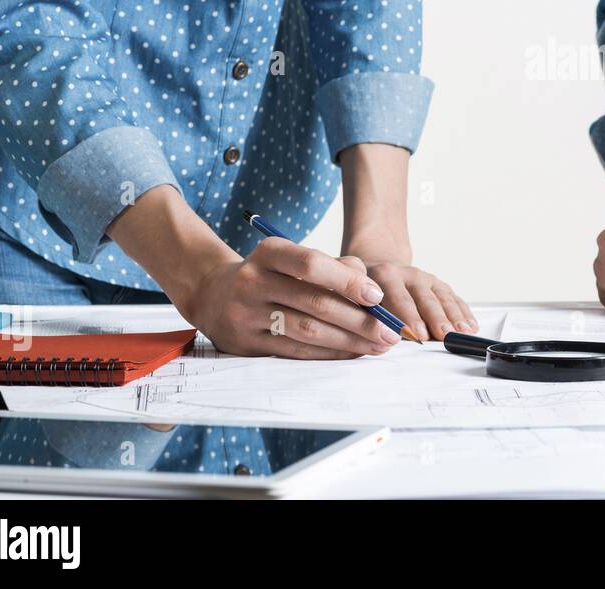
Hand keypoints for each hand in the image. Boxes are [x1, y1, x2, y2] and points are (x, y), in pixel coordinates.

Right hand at [181, 238, 401, 357]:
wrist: (214, 294)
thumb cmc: (272, 274)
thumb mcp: (294, 259)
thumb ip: (334, 268)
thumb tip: (374, 294)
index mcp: (268, 252)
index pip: (311, 264)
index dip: (348, 281)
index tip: (378, 297)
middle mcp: (252, 280)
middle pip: (315, 303)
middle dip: (360, 320)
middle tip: (391, 331)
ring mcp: (245, 314)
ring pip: (307, 331)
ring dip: (349, 341)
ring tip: (378, 346)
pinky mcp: (245, 343)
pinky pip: (295, 351)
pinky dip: (328, 353)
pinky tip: (352, 352)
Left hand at [354, 261, 477, 341]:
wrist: (378, 266)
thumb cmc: (365, 291)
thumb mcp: (357, 295)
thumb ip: (366, 314)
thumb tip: (379, 338)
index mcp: (385, 275)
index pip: (399, 298)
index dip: (409, 317)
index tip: (418, 335)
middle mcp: (409, 274)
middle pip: (425, 298)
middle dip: (436, 318)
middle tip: (444, 335)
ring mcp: (427, 279)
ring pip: (443, 298)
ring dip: (454, 317)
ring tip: (462, 333)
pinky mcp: (439, 285)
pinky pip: (454, 299)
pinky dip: (464, 312)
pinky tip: (471, 326)